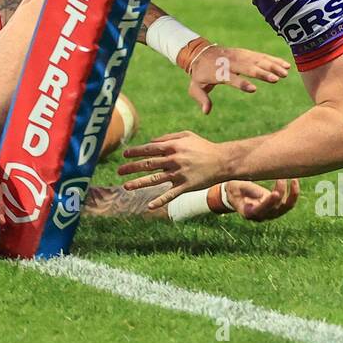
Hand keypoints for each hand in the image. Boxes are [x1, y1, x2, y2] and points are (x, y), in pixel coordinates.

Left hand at [117, 131, 236, 209]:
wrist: (223, 161)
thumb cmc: (203, 147)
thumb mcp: (186, 135)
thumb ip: (168, 137)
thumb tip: (150, 142)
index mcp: (173, 147)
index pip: (149, 149)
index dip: (136, 152)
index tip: (124, 155)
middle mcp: (174, 160)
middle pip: (148, 164)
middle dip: (132, 167)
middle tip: (119, 171)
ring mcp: (179, 174)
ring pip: (155, 180)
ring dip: (139, 183)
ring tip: (126, 187)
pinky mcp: (186, 186)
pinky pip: (170, 195)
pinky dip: (160, 201)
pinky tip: (149, 206)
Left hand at [186, 45, 290, 113]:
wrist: (201, 52)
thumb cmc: (200, 74)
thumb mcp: (195, 87)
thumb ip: (201, 98)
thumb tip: (206, 111)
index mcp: (219, 72)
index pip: (231, 78)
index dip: (241, 83)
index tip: (253, 89)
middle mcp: (231, 62)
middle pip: (248, 68)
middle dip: (262, 73)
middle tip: (276, 80)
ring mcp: (240, 56)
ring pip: (258, 60)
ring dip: (272, 66)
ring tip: (285, 74)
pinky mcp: (246, 53)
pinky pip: (261, 56)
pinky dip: (273, 60)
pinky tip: (285, 65)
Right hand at [224, 178, 299, 220]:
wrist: (236, 195)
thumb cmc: (235, 189)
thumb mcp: (236, 187)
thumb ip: (247, 188)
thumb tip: (258, 187)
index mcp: (249, 212)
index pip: (261, 210)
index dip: (269, 203)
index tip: (275, 193)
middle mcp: (262, 215)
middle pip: (276, 209)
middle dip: (281, 194)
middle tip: (281, 179)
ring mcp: (271, 212)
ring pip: (286, 207)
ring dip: (291, 194)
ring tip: (293, 179)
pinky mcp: (277, 207)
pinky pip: (288, 203)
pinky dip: (293, 193)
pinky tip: (294, 181)